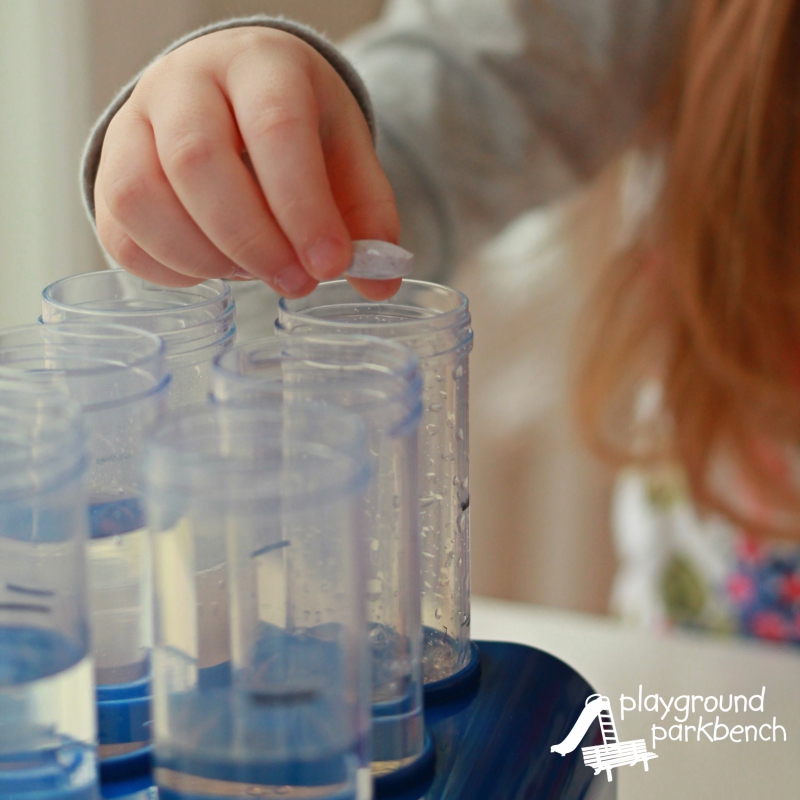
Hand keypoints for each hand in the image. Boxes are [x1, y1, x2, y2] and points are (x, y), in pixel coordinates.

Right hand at [94, 26, 400, 299]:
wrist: (233, 100)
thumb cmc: (296, 130)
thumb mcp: (346, 157)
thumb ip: (367, 217)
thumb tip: (381, 285)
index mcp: (259, 65)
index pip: (274, 127)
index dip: (302, 204)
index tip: (332, 265)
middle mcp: (185, 82)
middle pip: (197, 161)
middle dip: (253, 241)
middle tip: (297, 283)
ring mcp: (135, 123)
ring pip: (142, 196)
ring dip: (205, 258)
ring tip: (254, 276)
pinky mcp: (109, 170)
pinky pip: (120, 233)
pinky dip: (170, 270)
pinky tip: (214, 272)